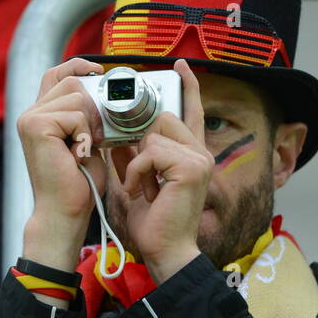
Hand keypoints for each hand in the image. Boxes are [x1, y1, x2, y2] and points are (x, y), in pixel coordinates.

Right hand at [18, 57, 107, 270]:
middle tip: (92, 139)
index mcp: (39, 115)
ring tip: (82, 150)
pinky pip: (75, 114)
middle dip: (92, 107)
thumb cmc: (77, 183)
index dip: (78, 66)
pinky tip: (76, 156)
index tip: (97, 71)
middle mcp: (30, 113)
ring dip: (89, 124)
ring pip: (77, 96)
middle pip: (72, 82)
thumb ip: (87, 116)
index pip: (57, 74)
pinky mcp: (36, 126)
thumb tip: (104, 93)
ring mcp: (30, 118)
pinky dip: (84, 135)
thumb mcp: (86, 140)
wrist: (64, 211)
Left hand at [115, 59, 208, 282]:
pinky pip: (151, 152)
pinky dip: (138, 172)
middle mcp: (199, 152)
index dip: (188, 87)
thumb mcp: (138, 181)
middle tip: (137, 172)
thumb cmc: (153, 223)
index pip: (191, 112)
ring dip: (138, 161)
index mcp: (190, 154)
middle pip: (163, 118)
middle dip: (140, 139)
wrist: (164, 251)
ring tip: (141, 188)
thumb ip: (133, 154)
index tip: (180, 65)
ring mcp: (198, 158)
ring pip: (155, 133)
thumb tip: (118, 133)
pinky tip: (143, 193)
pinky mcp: (191, 167)